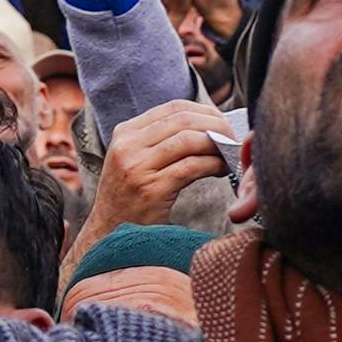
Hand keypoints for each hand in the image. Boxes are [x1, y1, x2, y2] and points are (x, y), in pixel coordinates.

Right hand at [81, 95, 241, 249]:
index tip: (223, 123)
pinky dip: (214, 165)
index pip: (174, 107)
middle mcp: (128, 146)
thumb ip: (161, 139)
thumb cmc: (130, 196)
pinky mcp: (151, 189)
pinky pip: (192, 167)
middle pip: (185, 120)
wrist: (108, 234)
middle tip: (233, 139)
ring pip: (190, 140)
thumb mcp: (136, 159)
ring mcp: (137, 167)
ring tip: (229, 156)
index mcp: (125, 133)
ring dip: (218, 146)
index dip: (206, 112)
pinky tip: (222, 170)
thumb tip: (209, 122)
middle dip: (217, 127)